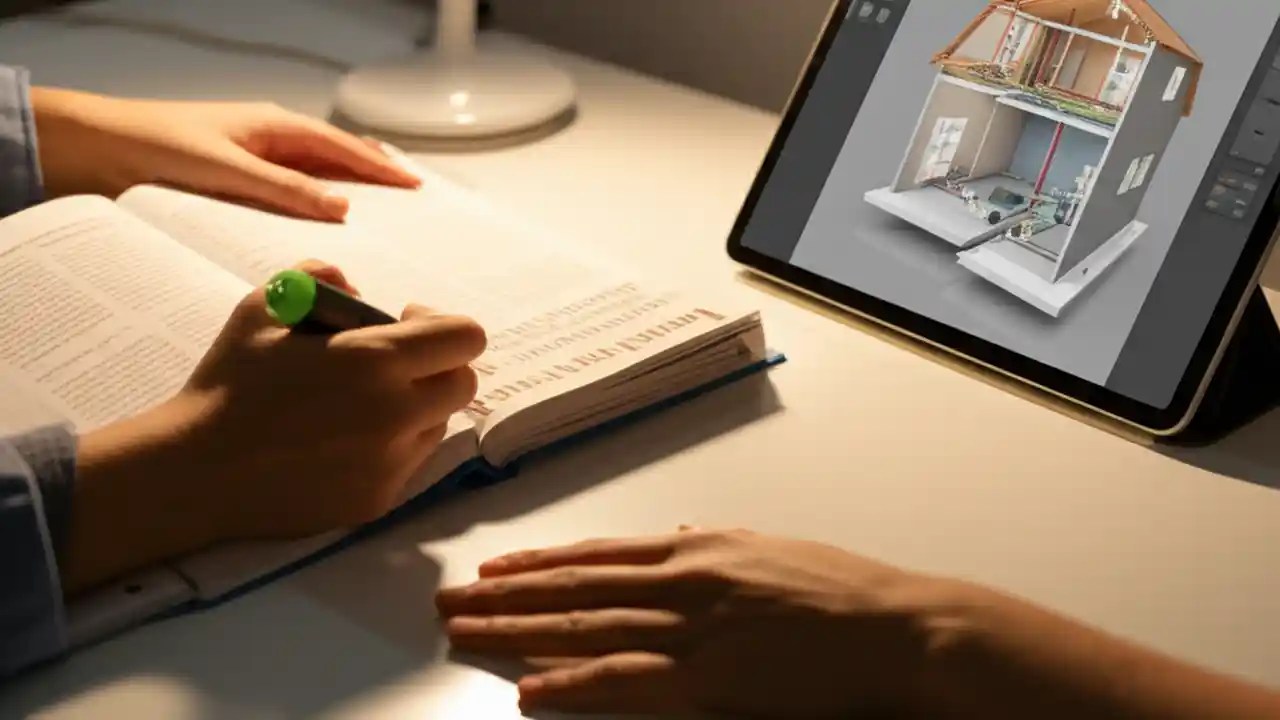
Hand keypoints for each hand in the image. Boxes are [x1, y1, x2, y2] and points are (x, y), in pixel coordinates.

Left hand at [31, 87, 420, 220]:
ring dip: (347, 192)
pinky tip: (323, 223)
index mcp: (276, 127)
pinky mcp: (238, 181)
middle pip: (337, 158)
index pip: (344, 148)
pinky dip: (315, 204)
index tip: (416, 185)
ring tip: (380, 212)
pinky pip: (290, 192)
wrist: (100, 149)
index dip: (383, 168)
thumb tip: (342, 207)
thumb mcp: (229, 171)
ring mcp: (256, 159)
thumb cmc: (160, 146)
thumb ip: (286, 190)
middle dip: (375, 176)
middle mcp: (271, 140)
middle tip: (411, 197)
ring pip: (316, 176)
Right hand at [63, 261, 485, 593]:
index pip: (465, 337)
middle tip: (391, 361)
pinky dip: (393, 444)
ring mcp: (391, 464)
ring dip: (417, 405)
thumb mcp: (265, 307)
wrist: (196, 471)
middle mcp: (397, 415)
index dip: (440, 324)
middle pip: (463, 383)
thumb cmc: (230, 383)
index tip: (404, 321)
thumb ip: (319, 279)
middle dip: (437, 365)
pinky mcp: (378, 500)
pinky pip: (409, 462)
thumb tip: (354, 287)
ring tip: (363, 401)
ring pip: (439, 424)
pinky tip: (344, 438)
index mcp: (376, 361)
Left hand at [436, 528, 952, 717]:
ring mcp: (690, 628)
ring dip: (515, 632)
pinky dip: (571, 684)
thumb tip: (685, 532)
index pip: (599, 556)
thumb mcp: (774, 549)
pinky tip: (528, 688)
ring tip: (465, 634)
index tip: (499, 568)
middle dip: (507, 596)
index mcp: (698, 549)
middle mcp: (682, 580)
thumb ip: (720, 544)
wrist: (896, 627)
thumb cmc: (844, 591)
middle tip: (452, 600)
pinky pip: (623, 681)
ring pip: (582, 628)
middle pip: (574, 589)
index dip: (541, 563)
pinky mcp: (706, 678)